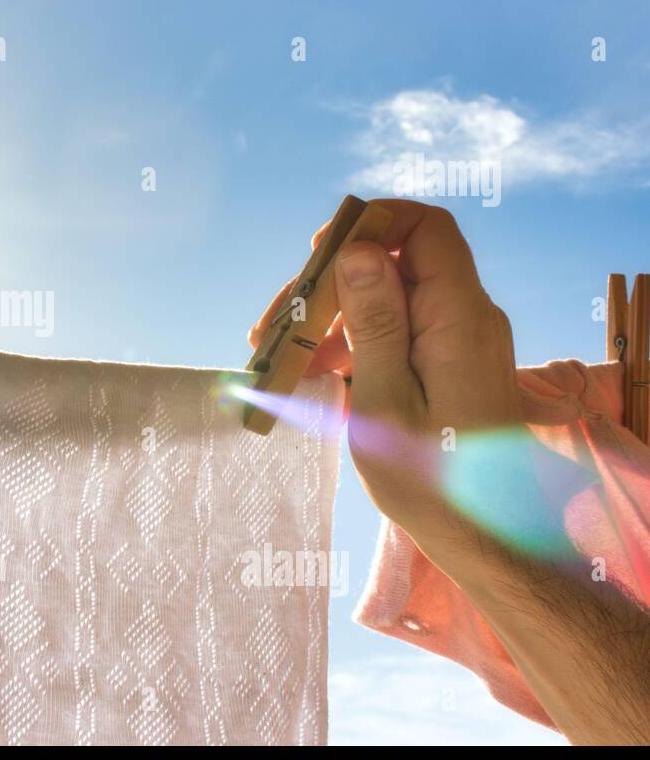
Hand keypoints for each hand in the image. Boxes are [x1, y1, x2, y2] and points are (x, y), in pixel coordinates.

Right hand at [251, 199, 524, 558]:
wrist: (482, 535)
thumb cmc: (430, 478)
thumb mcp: (385, 399)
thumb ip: (375, 321)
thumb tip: (359, 249)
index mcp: (458, 318)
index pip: (425, 229)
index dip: (372, 224)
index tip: (318, 255)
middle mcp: (467, 317)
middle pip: (397, 261)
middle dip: (333, 280)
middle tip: (277, 322)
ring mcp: (460, 340)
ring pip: (392, 297)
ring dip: (335, 316)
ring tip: (282, 355)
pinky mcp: (450, 363)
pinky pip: (399, 330)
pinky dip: (355, 342)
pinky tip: (314, 373)